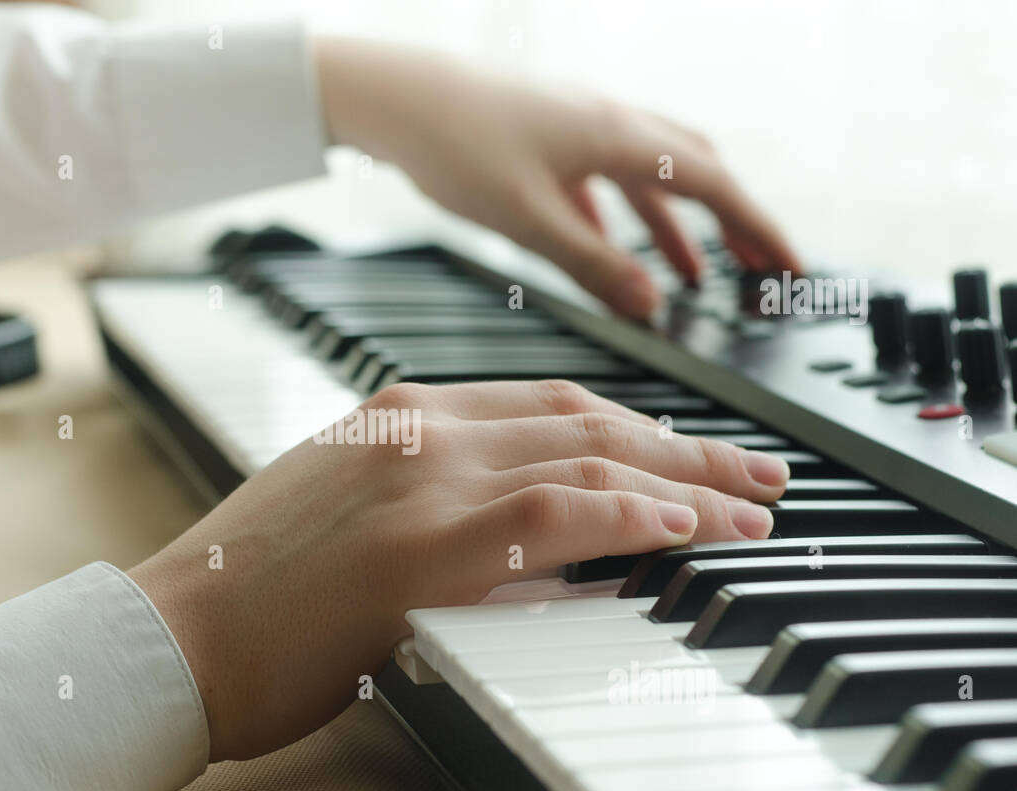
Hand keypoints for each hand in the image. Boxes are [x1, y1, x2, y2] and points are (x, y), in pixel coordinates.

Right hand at [127, 380, 788, 761]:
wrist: (177, 631)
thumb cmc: (250, 583)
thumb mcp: (343, 504)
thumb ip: (424, 490)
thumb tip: (513, 517)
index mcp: (401, 413)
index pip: (550, 404)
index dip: (636, 426)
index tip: (689, 451)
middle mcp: (421, 430)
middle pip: (590, 421)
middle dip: (687, 447)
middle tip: (756, 474)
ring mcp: (424, 481)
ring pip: (590, 460)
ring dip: (687, 484)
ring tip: (752, 510)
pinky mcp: (425, 548)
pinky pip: (556, 514)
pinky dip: (629, 514)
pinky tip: (683, 525)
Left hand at [314, 37, 801, 318]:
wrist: (391, 93)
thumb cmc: (453, 143)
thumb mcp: (530, 220)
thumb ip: (593, 266)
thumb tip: (650, 305)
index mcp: (618, 137)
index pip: (716, 185)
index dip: (759, 230)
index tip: (790, 267)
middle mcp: (609, 120)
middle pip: (696, 170)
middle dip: (732, 223)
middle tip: (757, 268)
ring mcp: (578, 121)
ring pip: (649, 174)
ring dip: (676, 225)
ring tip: (692, 276)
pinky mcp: (546, 131)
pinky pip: (603, 174)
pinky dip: (621, 213)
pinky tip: (608, 244)